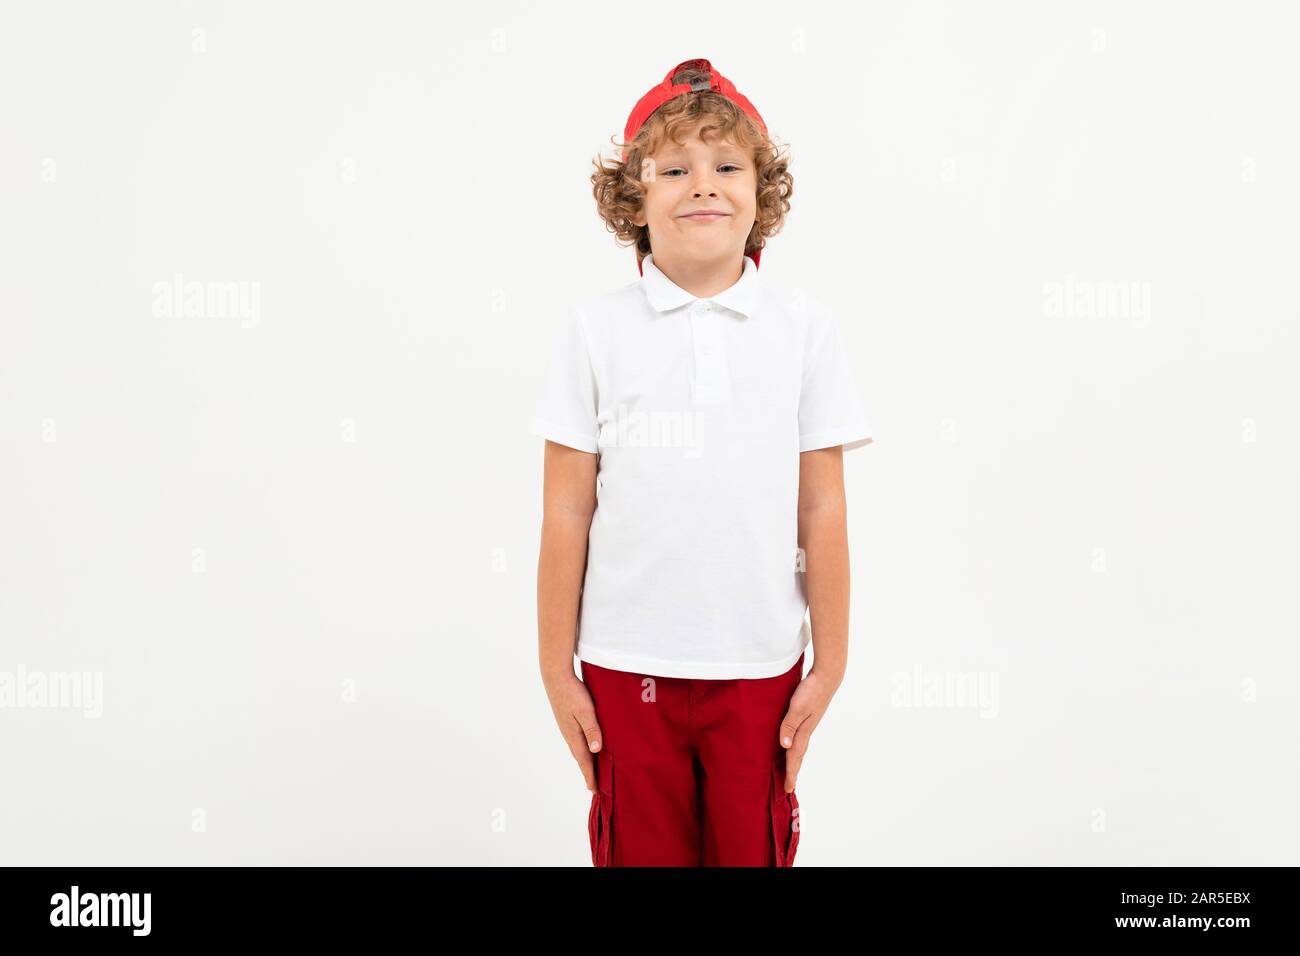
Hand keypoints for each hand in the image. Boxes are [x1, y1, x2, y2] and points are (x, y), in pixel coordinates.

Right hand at [543, 672, 604, 791]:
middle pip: (580, 757)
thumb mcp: (585, 711)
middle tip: (594, 786)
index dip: (590, 775)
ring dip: (585, 761)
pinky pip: (577, 740)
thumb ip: (591, 729)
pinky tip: (587, 746)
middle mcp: (569, 734)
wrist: (556, 677)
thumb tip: (596, 750)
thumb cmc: (573, 693)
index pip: (584, 760)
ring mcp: (567, 727)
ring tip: (592, 770)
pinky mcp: (567, 720)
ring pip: (578, 749)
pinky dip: (583, 749)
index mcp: (574, 735)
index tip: (594, 790)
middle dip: (588, 772)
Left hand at [777, 667, 840, 792]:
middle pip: (798, 754)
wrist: (827, 676)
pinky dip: (794, 745)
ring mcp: (808, 723)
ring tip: (790, 769)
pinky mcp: (808, 715)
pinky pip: (799, 736)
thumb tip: (785, 746)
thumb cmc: (812, 691)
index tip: (788, 788)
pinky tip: (791, 743)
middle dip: (793, 770)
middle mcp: (806, 730)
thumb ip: (789, 725)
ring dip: (794, 759)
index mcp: (804, 731)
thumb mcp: (797, 707)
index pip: (795, 756)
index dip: (791, 772)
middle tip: (789, 786)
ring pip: (799, 746)